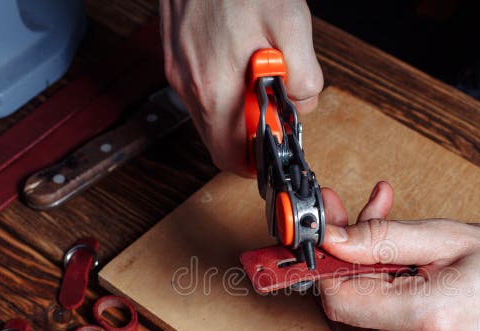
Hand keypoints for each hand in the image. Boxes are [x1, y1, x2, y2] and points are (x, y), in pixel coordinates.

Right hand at [160, 0, 323, 175]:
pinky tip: (242, 56)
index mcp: (213, 89)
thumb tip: (302, 102)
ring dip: (240, 104)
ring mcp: (177, 70)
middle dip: (253, 127)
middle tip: (276, 96)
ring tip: (261, 68)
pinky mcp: (175, 55)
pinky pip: (203, 88)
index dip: (259, 158)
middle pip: (221, 138)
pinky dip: (226, 84)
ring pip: (212, 114)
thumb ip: (304, 75)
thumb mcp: (291, 24)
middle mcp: (188, 85)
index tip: (278, 138)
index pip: (230, 157)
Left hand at [319, 182, 479, 330]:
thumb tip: (333, 239)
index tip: (328, 228)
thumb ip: (384, 239)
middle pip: (351, 302)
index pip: (340, 299)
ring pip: (368, 309)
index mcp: (429, 317)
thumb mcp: (450, 237)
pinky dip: (391, 289)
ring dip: (374, 268)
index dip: (326, 262)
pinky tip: (415, 267)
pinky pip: (387, 320)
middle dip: (352, 254)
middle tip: (366, 212)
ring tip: (409, 240)